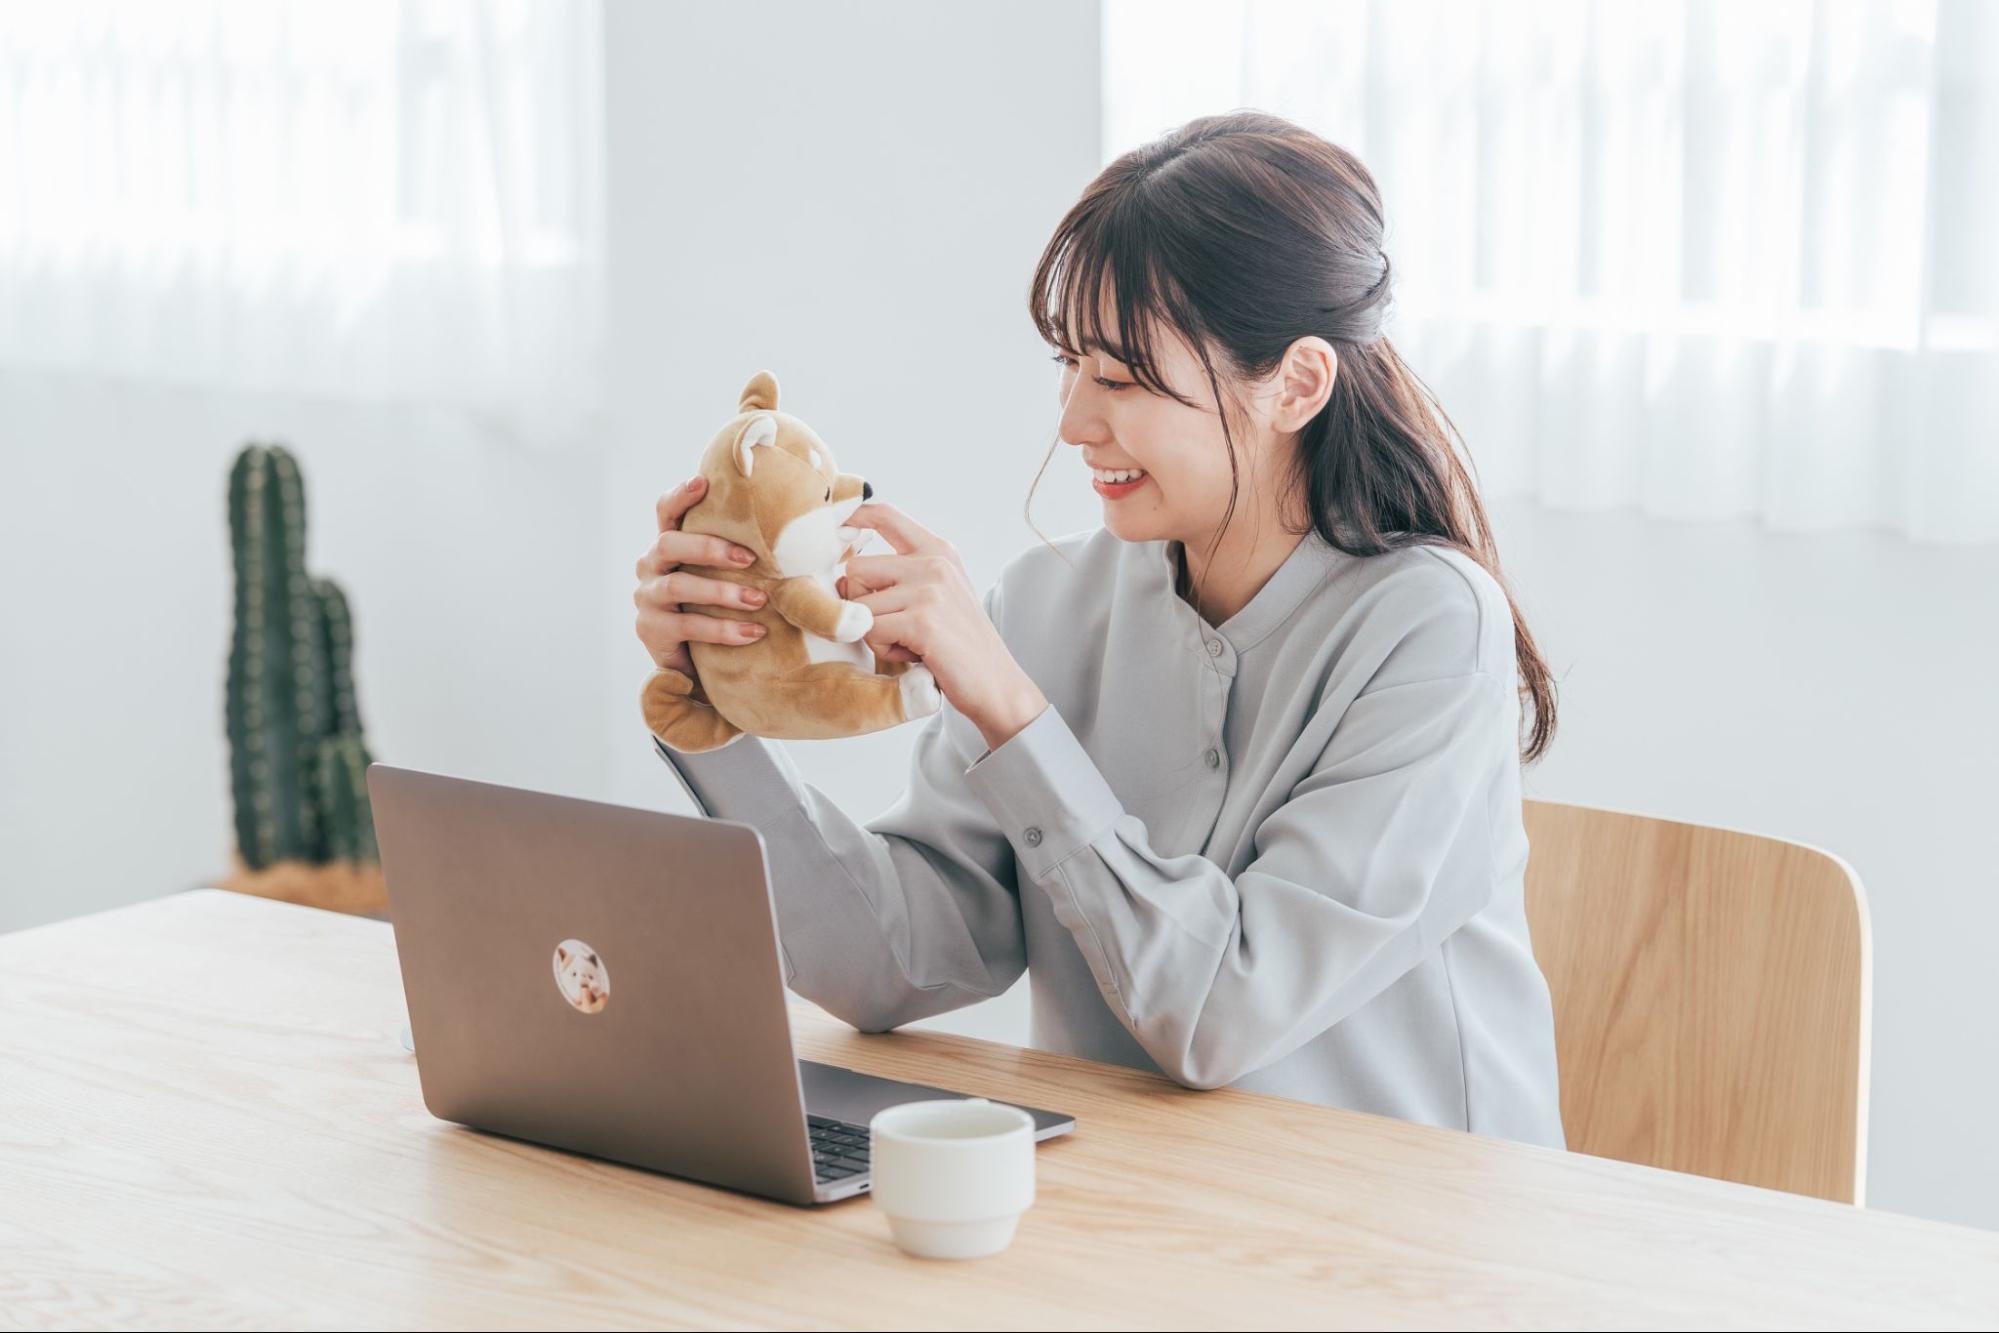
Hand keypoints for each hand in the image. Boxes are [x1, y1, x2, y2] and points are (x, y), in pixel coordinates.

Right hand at [633, 476, 769, 698]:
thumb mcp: (729, 575)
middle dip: (709, 548)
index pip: (665, 511)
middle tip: (750, 557)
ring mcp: (647, 598)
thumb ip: (745, 551)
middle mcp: (650, 566)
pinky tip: (753, 632)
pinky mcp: (651, 630)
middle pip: (668, 544)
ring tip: (758, 599)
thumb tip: (814, 524)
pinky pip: (686, 626)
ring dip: (721, 591)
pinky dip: (722, 628)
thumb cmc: (720, 606)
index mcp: (668, 545)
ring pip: (678, 586)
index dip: (680, 496)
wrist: (696, 662)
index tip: (703, 482)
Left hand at [839, 502, 1046, 749]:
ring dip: (875, 633)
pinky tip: (914, 655)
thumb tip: (843, 578)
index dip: (853, 515)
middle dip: (862, 604)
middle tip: (895, 627)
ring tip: (911, 643)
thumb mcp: (937, 594)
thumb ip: (900, 575)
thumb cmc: (959, 643)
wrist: (997, 683)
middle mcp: (933, 563)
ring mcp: (929, 590)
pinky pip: (871, 631)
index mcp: (937, 550)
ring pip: (861, 606)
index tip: (835, 526)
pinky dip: (885, 650)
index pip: (885, 515)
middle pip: (857, 569)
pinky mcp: (922, 621)